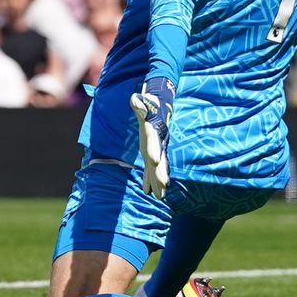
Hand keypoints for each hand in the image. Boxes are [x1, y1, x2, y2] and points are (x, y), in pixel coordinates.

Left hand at [131, 77, 173, 198]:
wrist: (162, 106)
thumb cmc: (151, 104)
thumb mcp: (144, 103)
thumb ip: (139, 104)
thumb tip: (133, 98)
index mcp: (154, 132)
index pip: (154, 142)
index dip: (154, 151)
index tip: (153, 161)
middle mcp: (158, 143)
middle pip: (160, 160)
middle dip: (161, 173)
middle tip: (163, 187)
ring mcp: (157, 150)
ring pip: (158, 169)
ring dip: (158, 182)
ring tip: (161, 197)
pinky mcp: (153, 153)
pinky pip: (151, 168)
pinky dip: (150, 179)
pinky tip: (149, 192)